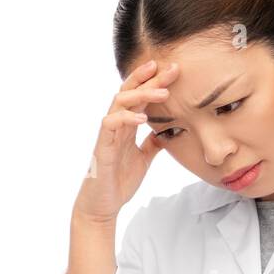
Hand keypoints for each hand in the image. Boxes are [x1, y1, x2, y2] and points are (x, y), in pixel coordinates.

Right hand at [74, 59, 179, 224]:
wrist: (104, 204)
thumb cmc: (120, 181)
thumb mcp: (144, 158)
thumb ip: (152, 143)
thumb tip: (167, 131)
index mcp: (126, 126)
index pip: (139, 96)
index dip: (153, 81)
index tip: (172, 70)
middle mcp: (116, 125)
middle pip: (129, 92)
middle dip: (148, 78)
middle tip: (168, 68)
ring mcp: (108, 134)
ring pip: (120, 103)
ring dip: (141, 95)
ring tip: (163, 92)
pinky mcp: (102, 147)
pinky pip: (110, 124)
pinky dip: (126, 118)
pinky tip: (142, 119)